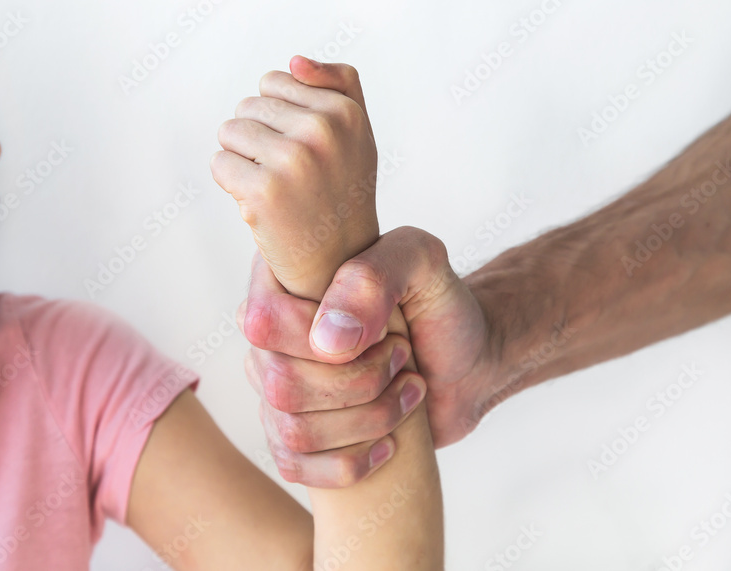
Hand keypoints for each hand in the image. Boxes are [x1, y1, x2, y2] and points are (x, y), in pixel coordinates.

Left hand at [210, 56, 379, 301]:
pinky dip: (230, 183)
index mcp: (344, 111)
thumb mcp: (357, 132)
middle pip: (247, 105)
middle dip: (258, 138)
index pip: (274, 81)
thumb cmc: (339, 190)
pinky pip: (219, 163)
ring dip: (241, 159)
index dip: (280, 116)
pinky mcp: (262, 191)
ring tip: (274, 186)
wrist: (336, 260)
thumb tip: (294, 61)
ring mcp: (292, 161)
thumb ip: (340, 83)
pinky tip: (259, 203)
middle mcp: (322, 132)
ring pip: (229, 131)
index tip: (306, 149)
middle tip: (290, 175)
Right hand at [239, 226, 501, 484]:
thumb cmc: (441, 307)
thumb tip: (326, 341)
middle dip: (360, 382)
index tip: (380, 334)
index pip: (262, 321)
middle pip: (281, 384)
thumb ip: (373, 279)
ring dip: (366, 420)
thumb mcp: (422, 263)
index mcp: (283, 283)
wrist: (468, 363)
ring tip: (408, 393)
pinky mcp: (295, 435)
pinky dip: (350, 463)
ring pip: (292, 430)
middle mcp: (270, 338)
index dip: (317, 337)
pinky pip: (294, 466)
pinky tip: (389, 443)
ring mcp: (277, 389)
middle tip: (403, 359)